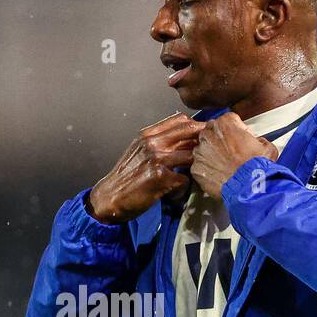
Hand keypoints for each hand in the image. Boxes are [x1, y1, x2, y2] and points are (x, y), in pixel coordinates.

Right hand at [87, 113, 203, 223]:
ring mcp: (157, 158)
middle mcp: (152, 142)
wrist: (109, 197)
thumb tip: (183, 136)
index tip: (204, 137)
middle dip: (203, 142)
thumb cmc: (126, 177)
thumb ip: (157, 141)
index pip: (180, 120)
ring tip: (188, 178)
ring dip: (194, 168)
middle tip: (208, 156)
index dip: (196, 126)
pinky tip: (174, 194)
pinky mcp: (161, 177)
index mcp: (148, 135)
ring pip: (192, 155)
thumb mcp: (138, 151)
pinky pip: (185, 179)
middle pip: (190, 132)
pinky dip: (182, 189)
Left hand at [189, 112, 278, 197]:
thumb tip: (257, 143)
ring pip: (203, 149)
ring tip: (224, 166)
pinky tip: (218, 176)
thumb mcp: (267, 146)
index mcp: (226, 122)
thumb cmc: (257, 166)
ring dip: (211, 155)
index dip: (236, 131)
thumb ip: (258, 139)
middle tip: (230, 153)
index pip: (228, 120)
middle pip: (211, 133)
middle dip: (219, 141)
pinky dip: (206, 170)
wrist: (248, 186)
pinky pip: (199, 166)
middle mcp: (209, 134)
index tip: (240, 139)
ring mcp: (200, 151)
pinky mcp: (196, 168)